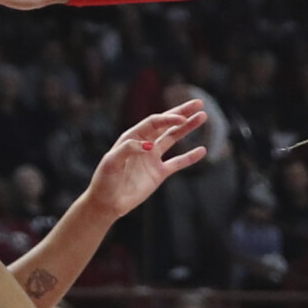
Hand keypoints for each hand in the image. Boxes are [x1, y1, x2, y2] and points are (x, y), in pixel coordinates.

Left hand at [81, 102, 208, 218]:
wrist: (106, 203)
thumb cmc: (104, 181)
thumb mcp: (111, 162)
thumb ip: (127, 150)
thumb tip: (148, 145)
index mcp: (132, 137)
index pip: (154, 122)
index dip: (168, 118)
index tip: (182, 119)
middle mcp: (144, 144)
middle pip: (166, 124)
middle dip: (182, 113)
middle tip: (199, 103)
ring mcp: (152, 158)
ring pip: (173, 138)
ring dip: (188, 128)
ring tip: (202, 117)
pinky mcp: (159, 173)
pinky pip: (178, 162)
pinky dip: (190, 157)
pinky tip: (202, 150)